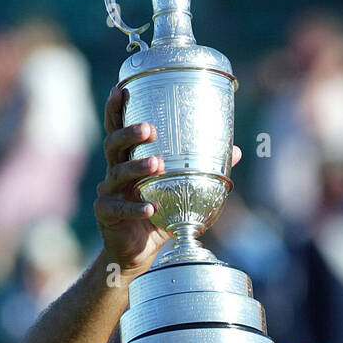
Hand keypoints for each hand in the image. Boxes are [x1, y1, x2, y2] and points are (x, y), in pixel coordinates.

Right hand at [94, 85, 241, 277]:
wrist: (138, 254)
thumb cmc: (158, 217)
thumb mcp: (182, 192)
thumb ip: (203, 171)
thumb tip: (236, 151)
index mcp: (128, 160)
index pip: (118, 129)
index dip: (116, 109)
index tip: (121, 88)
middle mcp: (114, 172)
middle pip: (114, 145)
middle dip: (129, 134)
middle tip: (149, 129)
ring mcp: (108, 192)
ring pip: (117, 173)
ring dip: (137, 167)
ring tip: (157, 164)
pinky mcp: (106, 214)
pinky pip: (120, 209)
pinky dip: (136, 208)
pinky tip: (150, 208)